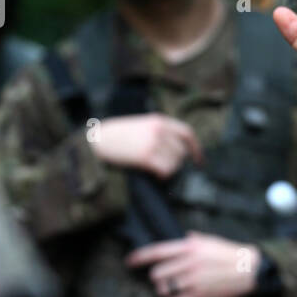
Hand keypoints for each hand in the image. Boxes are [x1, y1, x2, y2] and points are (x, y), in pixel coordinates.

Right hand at [88, 113, 203, 178]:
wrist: (97, 140)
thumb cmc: (118, 135)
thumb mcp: (141, 125)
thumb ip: (159, 132)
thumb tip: (178, 149)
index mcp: (159, 120)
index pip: (186, 133)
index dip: (195, 148)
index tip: (199, 160)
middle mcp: (159, 130)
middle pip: (181, 151)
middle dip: (176, 162)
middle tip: (165, 167)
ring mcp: (153, 143)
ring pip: (175, 162)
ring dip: (169, 170)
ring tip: (157, 170)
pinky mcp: (145, 156)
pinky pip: (165, 169)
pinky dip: (164, 175)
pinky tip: (156, 175)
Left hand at [125, 233, 260, 296]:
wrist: (249, 269)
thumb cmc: (230, 254)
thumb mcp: (210, 240)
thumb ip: (194, 239)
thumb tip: (185, 236)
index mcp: (189, 247)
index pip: (156, 251)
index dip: (139, 257)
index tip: (130, 261)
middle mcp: (188, 264)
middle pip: (156, 274)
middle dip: (157, 277)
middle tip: (164, 279)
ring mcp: (193, 281)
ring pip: (164, 289)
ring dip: (165, 290)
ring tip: (172, 289)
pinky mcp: (199, 296)